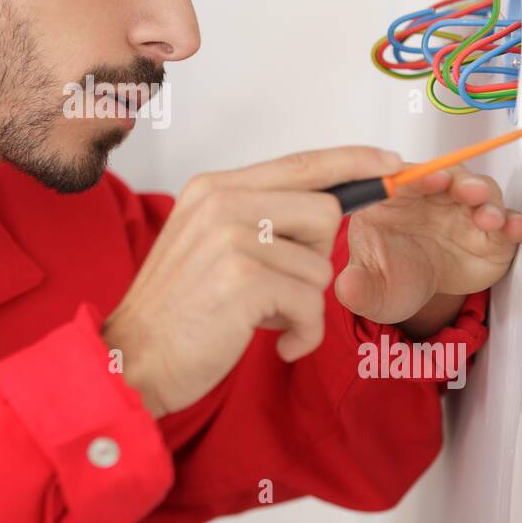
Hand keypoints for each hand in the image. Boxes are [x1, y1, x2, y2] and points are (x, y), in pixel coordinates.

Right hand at [103, 146, 400, 418]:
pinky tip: (274, 343)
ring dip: (304, 305)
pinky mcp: (243, 279)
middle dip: (317, 259)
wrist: (131, 360)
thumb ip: (259, 219)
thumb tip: (329, 210)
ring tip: (260, 319)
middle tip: (277, 289)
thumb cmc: (175, 313)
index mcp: (214, 188)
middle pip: (326, 212)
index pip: (301, 163)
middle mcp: (222, 202)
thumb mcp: (209, 245)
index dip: (353, 162)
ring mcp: (231, 237)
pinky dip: (303, 334)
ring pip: (322, 265)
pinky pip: (312, 304)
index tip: (390, 162)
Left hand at [334, 163, 521, 326]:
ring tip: (488, 218)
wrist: (416, 295)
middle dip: (460, 181)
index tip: (425, 179)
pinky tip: (515, 230)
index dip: (417, 175)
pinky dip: (514, 224)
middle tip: (466, 190)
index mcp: (394, 200)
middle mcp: (431, 198)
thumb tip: (347, 287)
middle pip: (449, 176)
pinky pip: (508, 223)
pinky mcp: (491, 236)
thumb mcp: (368, 287)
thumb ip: (356, 287)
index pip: (403, 177)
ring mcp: (463, 213)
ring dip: (487, 201)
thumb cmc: (389, 275)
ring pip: (481, 194)